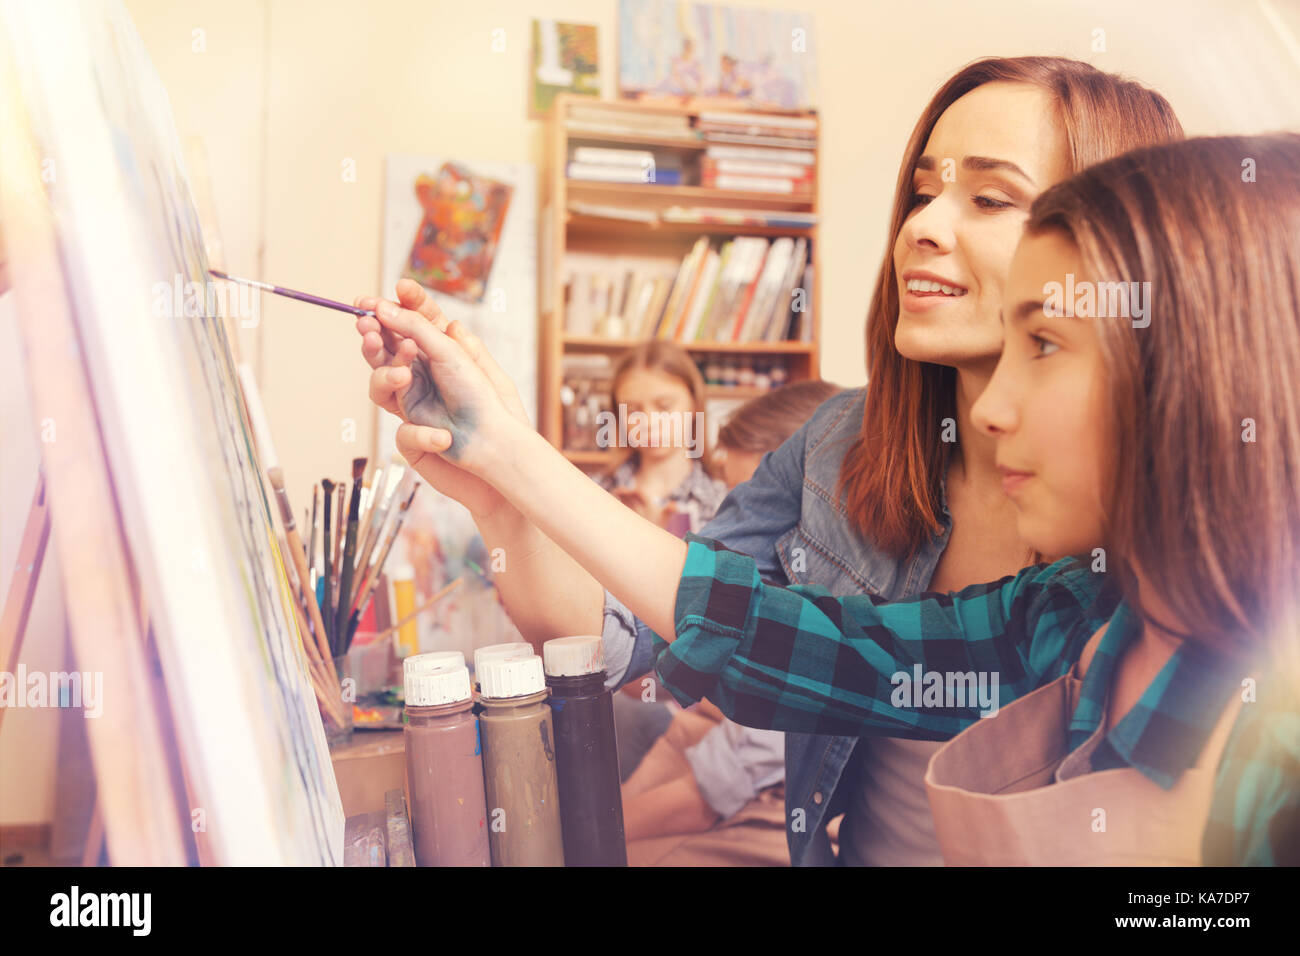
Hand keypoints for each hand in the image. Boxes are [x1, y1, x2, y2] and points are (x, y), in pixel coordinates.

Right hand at [355, 280, 523, 519]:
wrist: (497, 453)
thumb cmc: (485, 402)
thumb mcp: (455, 355)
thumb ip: (420, 328)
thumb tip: (387, 307)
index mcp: (437, 354)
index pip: (412, 323)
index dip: (399, 305)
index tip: (392, 288)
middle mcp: (421, 376)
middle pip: (386, 350)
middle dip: (374, 335)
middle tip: (366, 324)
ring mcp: (413, 406)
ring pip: (382, 385)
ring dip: (385, 375)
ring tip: (404, 373)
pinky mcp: (413, 438)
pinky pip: (402, 430)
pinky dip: (422, 433)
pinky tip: (443, 436)